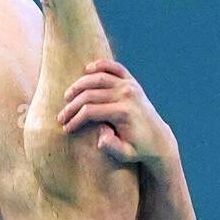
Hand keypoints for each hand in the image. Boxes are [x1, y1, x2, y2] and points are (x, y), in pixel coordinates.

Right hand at [57, 59, 176, 167]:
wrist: (158, 139)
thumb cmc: (138, 149)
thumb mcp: (125, 154)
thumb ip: (112, 147)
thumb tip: (100, 136)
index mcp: (124, 112)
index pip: (90, 111)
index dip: (75, 119)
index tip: (66, 129)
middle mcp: (127, 94)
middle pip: (90, 94)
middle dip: (72, 106)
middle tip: (61, 116)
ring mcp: (130, 85)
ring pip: (98, 78)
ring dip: (79, 85)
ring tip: (67, 96)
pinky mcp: (132, 81)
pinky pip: (115, 67)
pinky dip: (100, 65)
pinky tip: (87, 69)